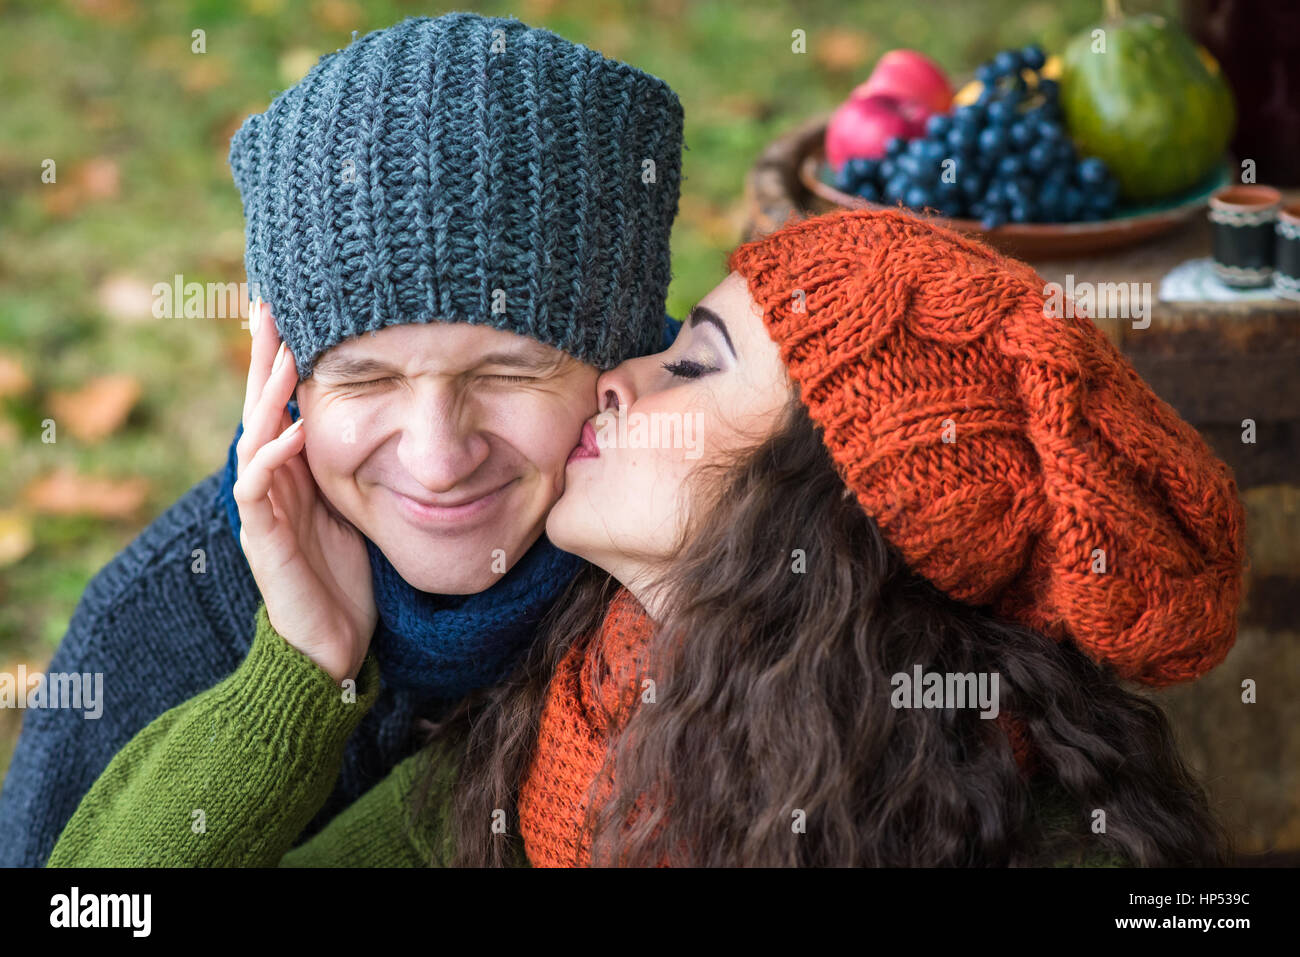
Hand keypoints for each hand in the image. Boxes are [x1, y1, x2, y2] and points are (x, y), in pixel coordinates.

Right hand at [232, 299, 376, 684]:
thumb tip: (399, 420)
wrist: (331, 646)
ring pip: (253, 437)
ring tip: (285, 355)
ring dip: (267, 396)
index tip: (294, 309)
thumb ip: (358, 467)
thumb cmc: (347, 577)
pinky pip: (256, 488)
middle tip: (268, 306)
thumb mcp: (358, 508)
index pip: (282, 402)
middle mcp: (268, 482)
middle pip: (258, 406)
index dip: (283, 359)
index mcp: (291, 472)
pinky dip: (272, 457)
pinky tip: (294, 430)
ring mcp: (260, 509)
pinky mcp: (261, 539)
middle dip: (263, 358)